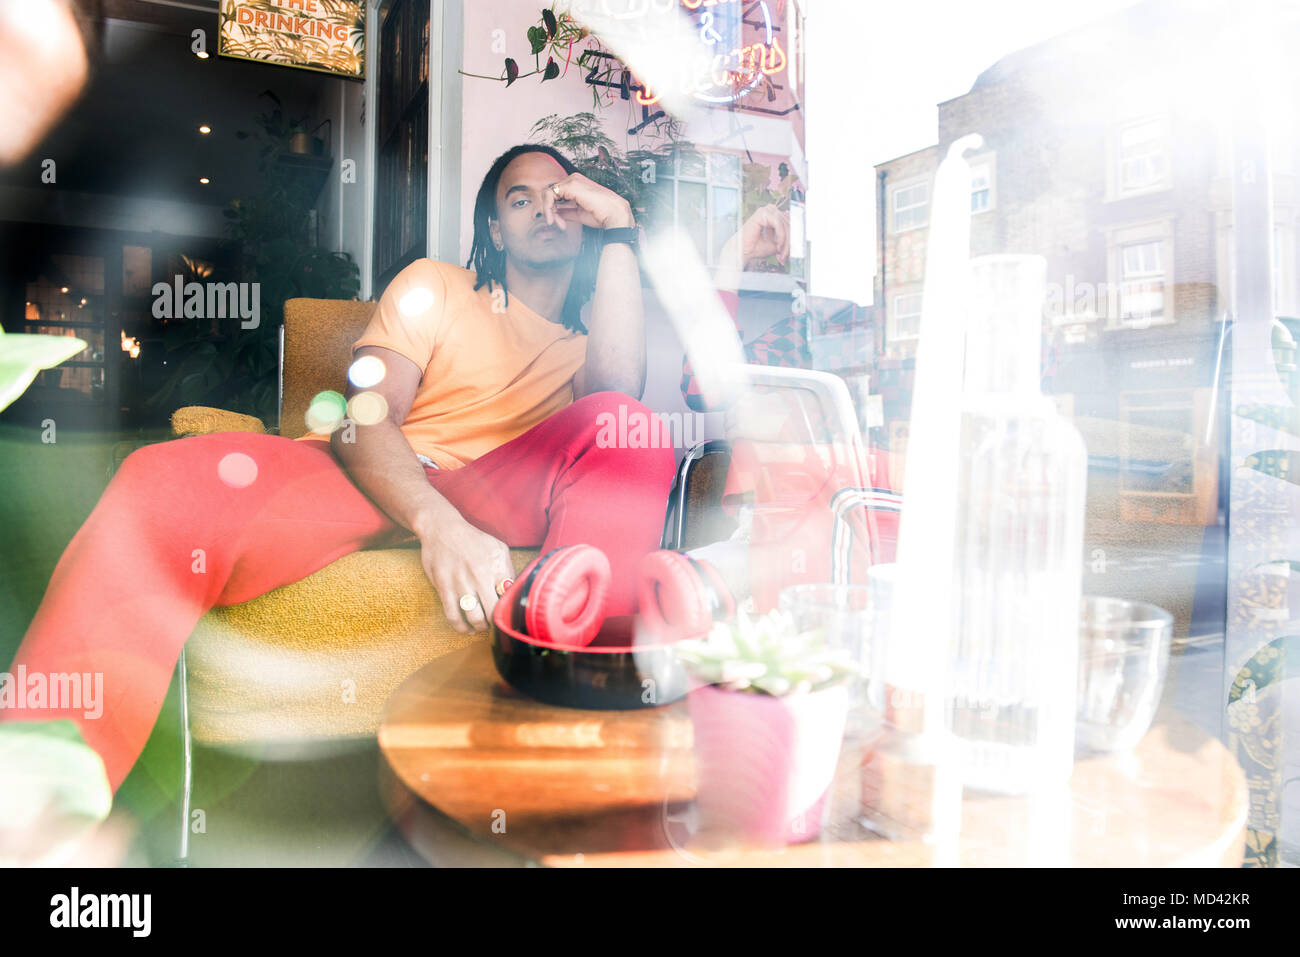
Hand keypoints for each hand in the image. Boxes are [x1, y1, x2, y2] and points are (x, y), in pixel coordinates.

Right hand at [414, 507, 514, 633]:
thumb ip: (508, 570)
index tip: (509, 615)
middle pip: (493, 611)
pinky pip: (452, 615)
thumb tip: (513, 593)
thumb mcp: (498, 548)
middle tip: (495, 625)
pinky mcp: (443, 587)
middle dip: (496, 623)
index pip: (509, 596)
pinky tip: (466, 628)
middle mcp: (479, 576)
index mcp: (496, 566)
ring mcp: (460, 583)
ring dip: (479, 627)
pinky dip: (461, 627)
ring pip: (473, 617)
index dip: (510, 610)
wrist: (442, 529)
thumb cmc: (474, 540)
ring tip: (481, 626)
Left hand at [543, 172, 634, 231]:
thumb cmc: (601, 215)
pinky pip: (550, 194)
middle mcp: (574, 179)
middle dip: (550, 210)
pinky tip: (555, 219)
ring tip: (556, 223)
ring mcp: (572, 180)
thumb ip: (566, 211)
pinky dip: (549, 208)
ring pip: (548, 193)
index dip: (554, 210)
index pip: (557, 194)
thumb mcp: (579, 213)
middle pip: (551, 193)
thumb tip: (555, 213)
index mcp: (577, 184)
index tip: (561, 224)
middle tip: (557, 224)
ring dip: (549, 210)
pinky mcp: (571, 185)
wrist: (614, 215)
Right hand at [723, 204, 789, 268]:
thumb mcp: (778, 244)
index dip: (793, 238)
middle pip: (789, 224)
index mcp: (775, 215)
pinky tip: (778, 244)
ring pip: (785, 224)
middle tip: (785, 255)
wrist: (742, 252)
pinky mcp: (762, 212)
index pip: (790, 223)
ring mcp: (766, 210)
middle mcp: (771, 210)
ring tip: (781, 252)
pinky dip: (780, 235)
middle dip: (789, 241)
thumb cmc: (757, 248)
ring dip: (785, 240)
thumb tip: (799, 240)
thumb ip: (788, 239)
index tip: (790, 252)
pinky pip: (778, 223)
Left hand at [724, 390, 792, 442]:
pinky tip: (733, 440)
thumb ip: (765, 396)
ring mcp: (739, 417)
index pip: (734, 404)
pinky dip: (730, 438)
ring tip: (734, 434)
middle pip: (728, 414)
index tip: (738, 417)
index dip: (736, 412)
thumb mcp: (775, 398)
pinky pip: (729, 434)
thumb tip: (764, 398)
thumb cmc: (783, 413)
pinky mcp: (740, 429)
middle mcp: (741, 404)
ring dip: (730, 429)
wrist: (786, 425)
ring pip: (727, 424)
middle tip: (735, 427)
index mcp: (748, 397)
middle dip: (731, 421)